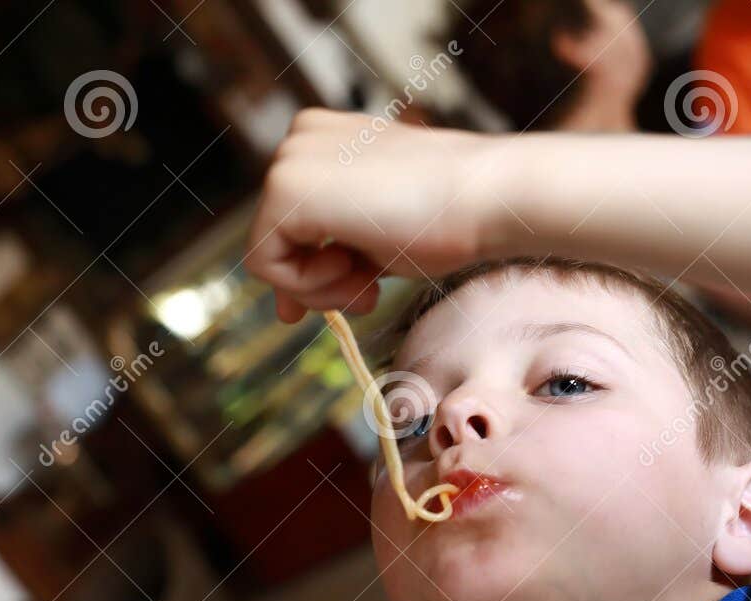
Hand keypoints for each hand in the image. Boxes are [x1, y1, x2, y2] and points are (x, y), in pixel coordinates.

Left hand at [244, 108, 503, 320]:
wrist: (484, 198)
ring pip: (268, 256)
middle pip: (275, 241)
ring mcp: (289, 158)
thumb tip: (283, 310)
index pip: (289, 223)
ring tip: (368, 282)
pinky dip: (308, 285)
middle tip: (370, 294)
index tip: (356, 292)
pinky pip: (266, 263)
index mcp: (324, 141)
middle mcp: (299, 140)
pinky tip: (353, 268)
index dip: (311, 272)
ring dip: (320, 289)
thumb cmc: (445, 219)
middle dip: (319, 284)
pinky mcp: (284, 187)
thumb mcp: (372, 244)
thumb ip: (329, 263)